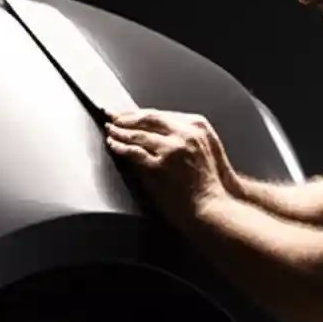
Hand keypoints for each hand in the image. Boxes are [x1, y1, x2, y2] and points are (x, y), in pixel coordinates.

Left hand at [104, 108, 231, 218]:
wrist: (212, 208)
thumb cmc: (208, 185)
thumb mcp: (203, 149)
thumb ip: (183, 136)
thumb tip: (154, 131)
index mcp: (198, 126)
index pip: (162, 114)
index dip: (141, 113)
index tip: (128, 113)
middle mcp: (186, 133)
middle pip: (149, 118)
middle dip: (127, 117)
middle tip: (112, 116)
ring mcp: (172, 149)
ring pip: (139, 133)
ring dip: (120, 131)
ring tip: (110, 130)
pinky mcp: (160, 166)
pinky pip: (134, 152)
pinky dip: (120, 147)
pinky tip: (113, 145)